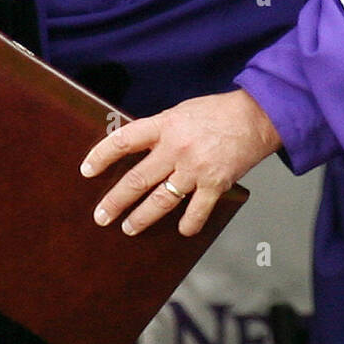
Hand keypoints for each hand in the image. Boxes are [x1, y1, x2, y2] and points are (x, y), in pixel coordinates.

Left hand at [80, 89, 280, 236]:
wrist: (257, 116)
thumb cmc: (217, 112)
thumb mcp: (180, 111)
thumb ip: (160, 130)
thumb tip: (136, 149)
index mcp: (164, 125)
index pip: (123, 141)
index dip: (101, 155)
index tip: (86, 170)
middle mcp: (175, 148)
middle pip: (137, 179)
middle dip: (115, 201)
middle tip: (101, 216)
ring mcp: (195, 168)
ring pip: (161, 200)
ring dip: (142, 217)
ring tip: (128, 228)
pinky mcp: (215, 183)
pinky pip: (197, 210)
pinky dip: (189, 224)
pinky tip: (182, 231)